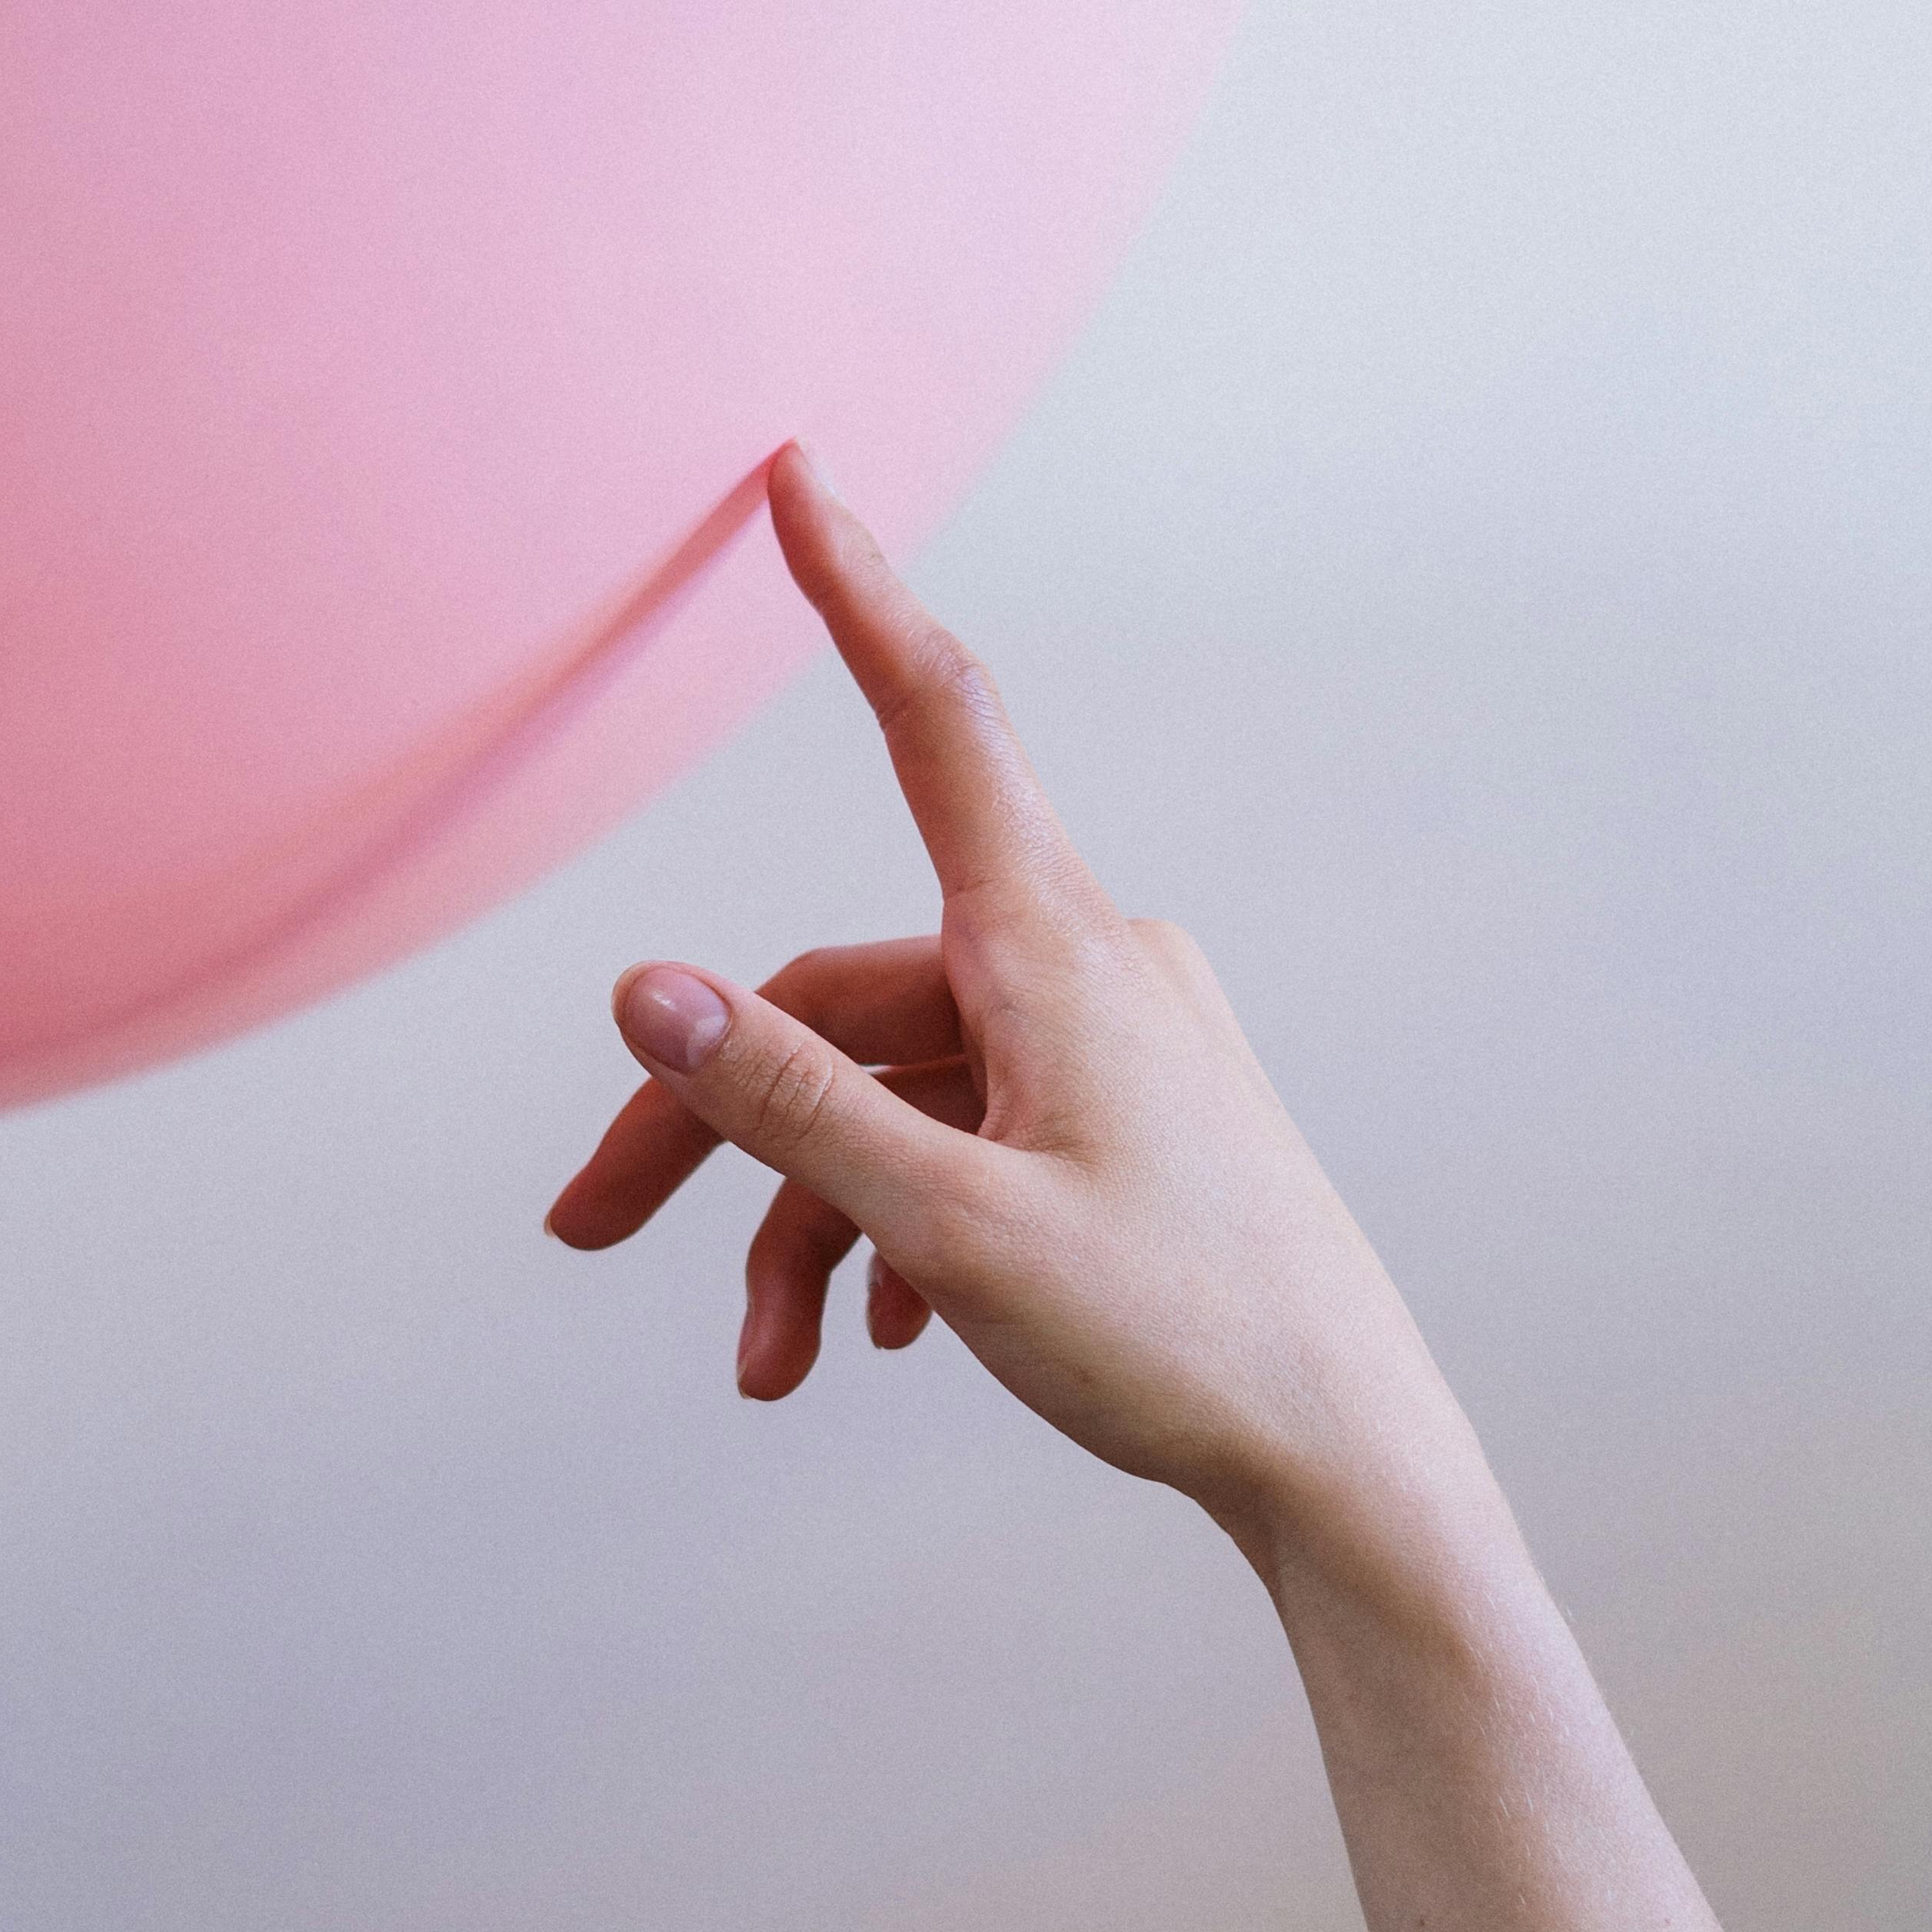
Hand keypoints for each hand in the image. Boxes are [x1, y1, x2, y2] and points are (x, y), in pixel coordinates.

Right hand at [545, 450, 1480, 1576]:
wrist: (1347, 1458)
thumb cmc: (1180, 1340)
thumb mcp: (953, 1227)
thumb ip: (790, 1104)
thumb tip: (643, 986)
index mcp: (1056, 950)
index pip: (936, 717)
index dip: (855, 591)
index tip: (797, 473)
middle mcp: (1088, 967)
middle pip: (843, 991)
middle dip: (711, 1114)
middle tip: (584, 1229)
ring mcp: (1113, 1044)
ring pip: (895, 1084)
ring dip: (809, 1218)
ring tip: (771, 1373)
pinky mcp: (1127, 1120)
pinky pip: (967, 1131)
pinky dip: (895, 1222)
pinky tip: (881, 1341)